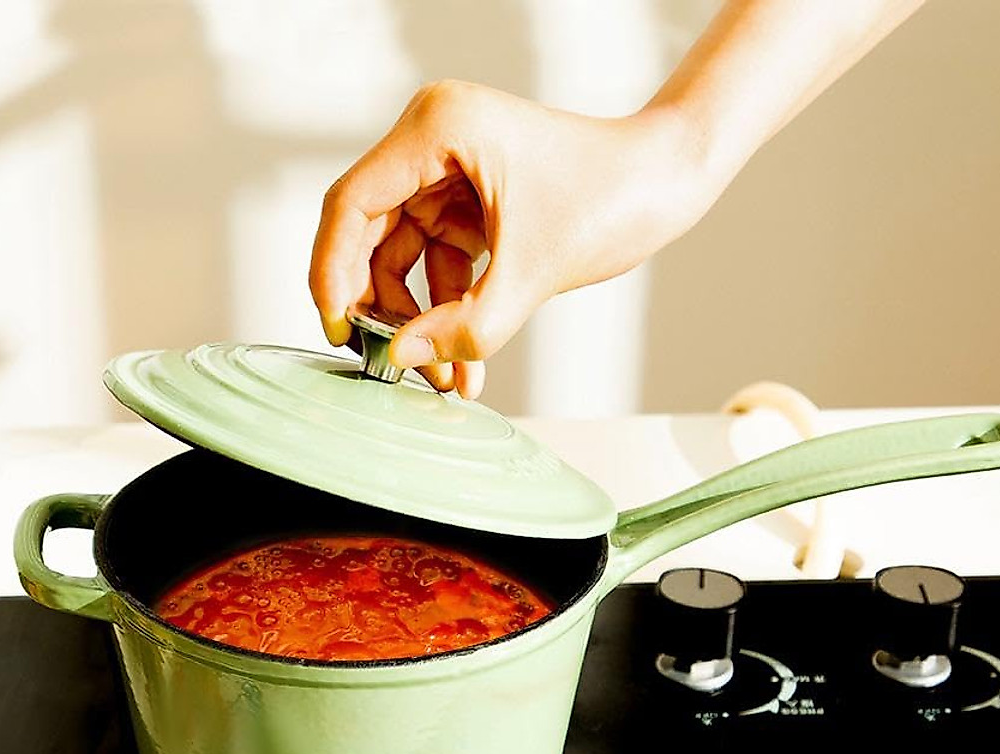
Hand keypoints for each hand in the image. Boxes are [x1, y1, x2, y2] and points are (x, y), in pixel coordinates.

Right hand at [309, 80, 700, 399]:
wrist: (666, 183)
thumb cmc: (612, 197)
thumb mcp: (532, 274)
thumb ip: (464, 326)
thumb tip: (402, 359)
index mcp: (438, 129)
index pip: (351, 205)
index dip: (333, 274)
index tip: (339, 331)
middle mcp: (434, 141)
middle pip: (370, 235)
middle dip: (381, 308)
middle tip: (389, 365)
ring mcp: (451, 171)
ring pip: (404, 258)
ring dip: (419, 320)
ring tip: (442, 377)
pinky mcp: (471, 201)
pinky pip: (439, 264)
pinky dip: (447, 310)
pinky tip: (461, 361)